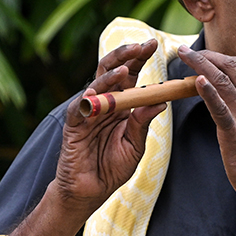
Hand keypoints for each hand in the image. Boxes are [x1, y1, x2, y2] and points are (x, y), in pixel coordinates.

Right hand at [53, 39, 166, 214]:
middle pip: (112, 71)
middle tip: (141, 46)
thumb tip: (161, 101)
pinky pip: (80, 107)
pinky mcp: (74, 124)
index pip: (130, 75)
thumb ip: (142, 122)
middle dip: (126, 56)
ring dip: (110, 75)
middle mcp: (105, 103)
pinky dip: (88, 99)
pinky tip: (96, 94)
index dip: (140, 58)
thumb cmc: (112, 168)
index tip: (154, 44)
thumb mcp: (135, 144)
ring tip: (124, 69)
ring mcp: (88, 112)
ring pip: (96, 84)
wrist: (90, 191)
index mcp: (122, 105)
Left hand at [176, 46, 235, 204]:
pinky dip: (208, 93)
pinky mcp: (233, 131)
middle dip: (207, 55)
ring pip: (222, 81)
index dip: (224, 55)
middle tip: (186, 51)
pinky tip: (198, 81)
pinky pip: (220, 108)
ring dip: (201, 64)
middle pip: (231, 67)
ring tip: (184, 55)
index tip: (206, 53)